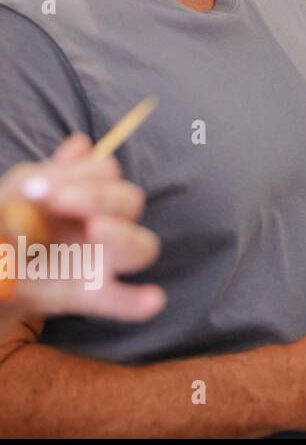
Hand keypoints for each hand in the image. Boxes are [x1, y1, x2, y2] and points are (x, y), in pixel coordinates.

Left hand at [0, 133, 163, 321]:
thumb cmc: (5, 223)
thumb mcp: (14, 193)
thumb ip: (45, 175)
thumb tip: (82, 144)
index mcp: (85, 193)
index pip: (107, 172)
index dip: (83, 173)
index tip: (38, 185)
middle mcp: (102, 222)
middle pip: (130, 202)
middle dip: (99, 196)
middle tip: (57, 200)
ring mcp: (100, 260)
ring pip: (142, 246)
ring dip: (123, 235)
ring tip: (95, 229)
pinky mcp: (88, 295)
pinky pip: (121, 299)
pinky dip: (136, 300)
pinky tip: (151, 300)